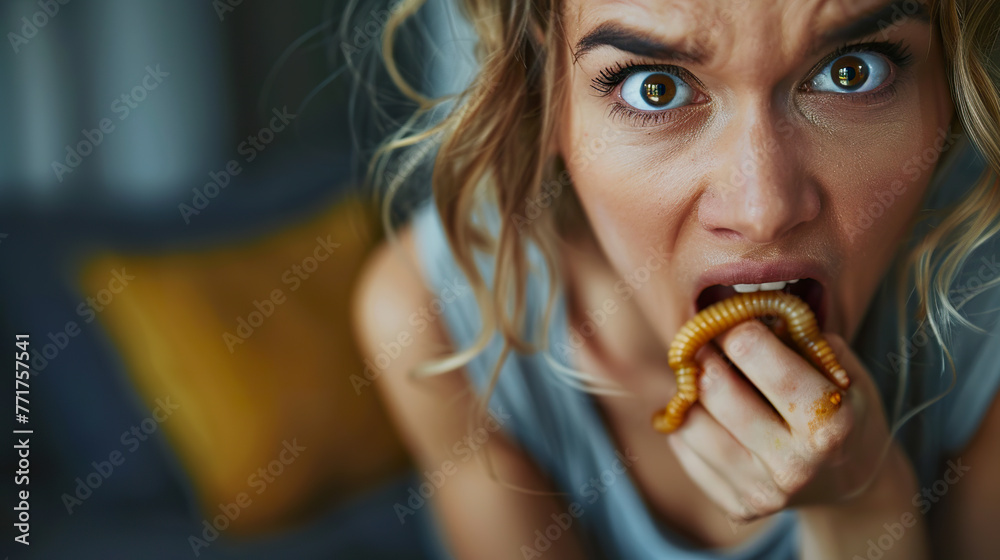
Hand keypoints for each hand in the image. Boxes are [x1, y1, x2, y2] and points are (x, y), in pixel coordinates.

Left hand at [665, 319, 901, 526]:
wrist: (851, 479)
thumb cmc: (841, 407)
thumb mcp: (839, 366)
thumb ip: (796, 336)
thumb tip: (736, 306)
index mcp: (828, 420)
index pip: (753, 351)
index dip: (734, 324)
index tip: (731, 317)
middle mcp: (796, 463)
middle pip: (713, 387)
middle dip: (705, 354)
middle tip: (709, 344)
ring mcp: (763, 492)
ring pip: (689, 420)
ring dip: (691, 392)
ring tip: (712, 382)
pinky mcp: (737, 508)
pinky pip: (682, 447)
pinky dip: (687, 422)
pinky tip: (712, 417)